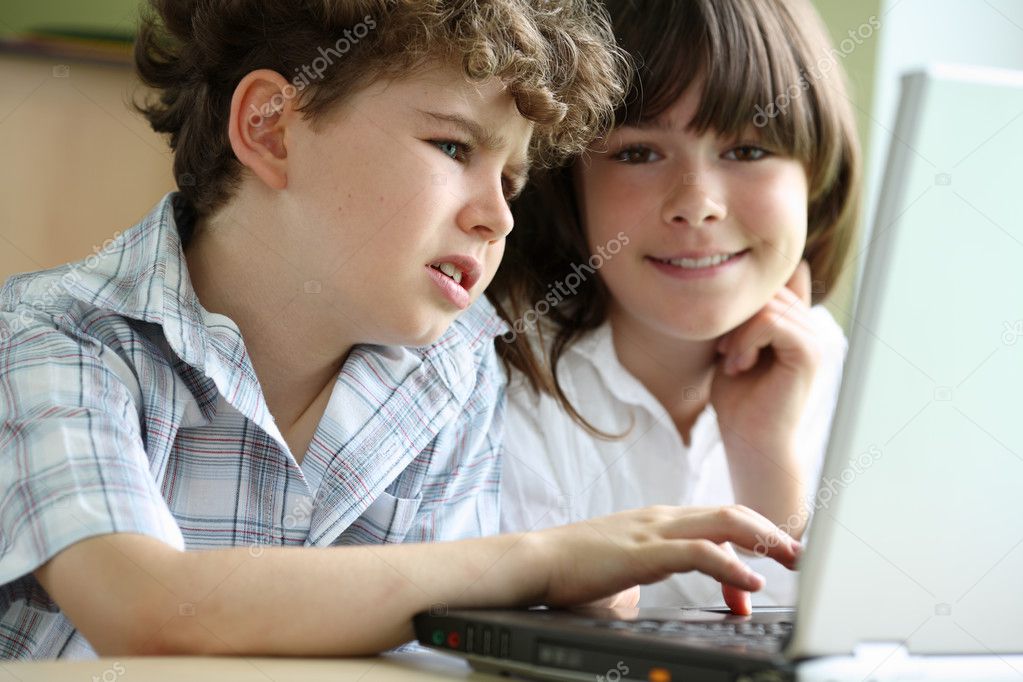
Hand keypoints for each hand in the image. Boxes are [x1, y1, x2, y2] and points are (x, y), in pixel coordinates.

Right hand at [530, 505, 800, 614]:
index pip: (718, 523)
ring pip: (726, 522)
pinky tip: (750, 584)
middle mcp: (664, 519)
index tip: (760, 583)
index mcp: (660, 523)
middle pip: (734, 513)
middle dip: (773, 533)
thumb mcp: (620, 574)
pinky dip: (732, 567)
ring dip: (766, 542)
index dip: (749, 546)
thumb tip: (638, 599)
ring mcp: (655, 531)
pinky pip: (700, 553)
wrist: (535, 562)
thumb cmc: (572, 569)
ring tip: (792, 562)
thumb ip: (638, 579)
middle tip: (802, 557)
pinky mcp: (645, 552)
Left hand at [710, 261, 819, 460]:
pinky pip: (773, 322)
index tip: (724, 339)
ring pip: (768, 305)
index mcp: (794, 323)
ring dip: (738, 333)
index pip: (776, 280)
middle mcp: (809, 327)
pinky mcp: (809, 353)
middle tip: (723, 352)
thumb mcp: (734, 346)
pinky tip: (739, 365)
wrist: (749, 440)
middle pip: (768, 290)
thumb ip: (744, 316)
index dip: (744, 299)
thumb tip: (738, 280)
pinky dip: (747, 341)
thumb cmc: (738, 398)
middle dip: (736, 317)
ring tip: (731, 362)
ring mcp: (813, 338)